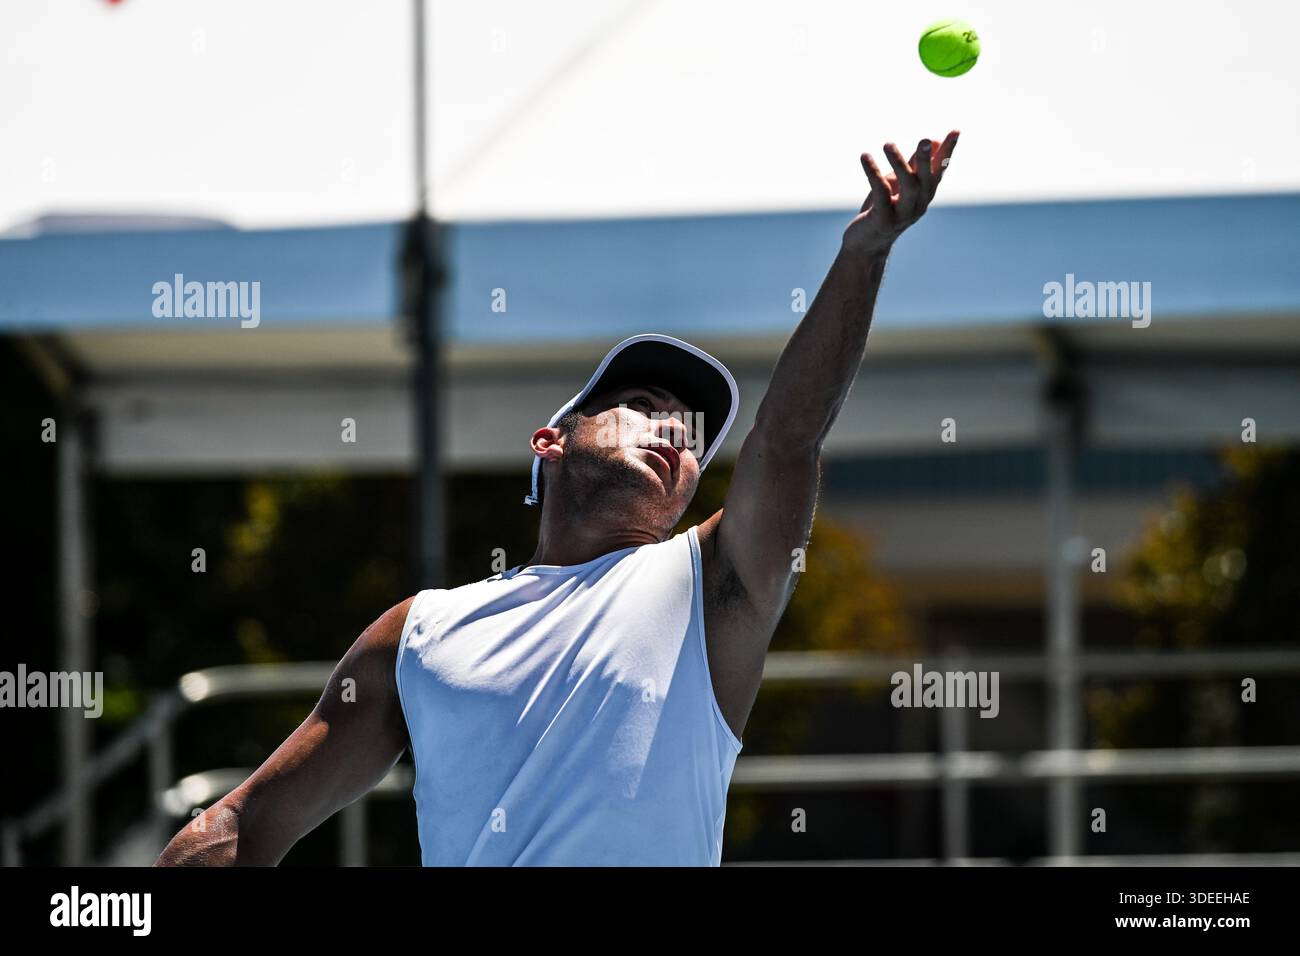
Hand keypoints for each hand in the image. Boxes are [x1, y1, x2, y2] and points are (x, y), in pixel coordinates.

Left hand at [842, 130, 958, 255]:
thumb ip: (916, 165)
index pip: (940, 170)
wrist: (866, 244)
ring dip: (899, 163)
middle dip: (927, 160)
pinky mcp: (884, 220)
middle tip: (925, 139)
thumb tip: (933, 140)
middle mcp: (918, 204)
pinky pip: (881, 194)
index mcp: (925, 194)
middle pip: (926, 180)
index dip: (948, 152)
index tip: (956, 130)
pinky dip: (873, 174)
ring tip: (887, 144)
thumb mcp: (901, 184)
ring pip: (908, 187)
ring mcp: (903, 214)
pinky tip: (865, 157)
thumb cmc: (885, 209)